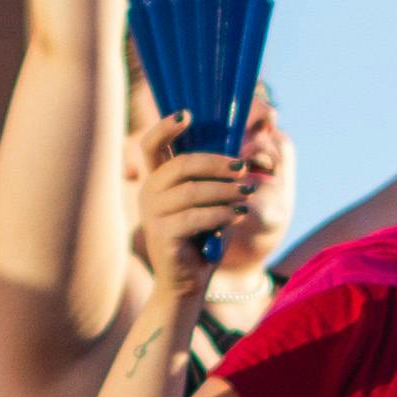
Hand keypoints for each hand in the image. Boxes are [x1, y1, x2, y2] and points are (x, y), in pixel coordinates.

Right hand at [132, 110, 245, 286]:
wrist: (188, 282)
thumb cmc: (203, 236)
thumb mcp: (209, 200)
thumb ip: (214, 176)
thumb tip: (238, 153)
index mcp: (157, 179)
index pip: (151, 144)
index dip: (166, 127)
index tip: (188, 114)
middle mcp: (149, 192)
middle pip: (181, 165)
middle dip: (216, 163)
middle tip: (242, 167)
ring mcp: (153, 214)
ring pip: (192, 191)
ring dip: (225, 191)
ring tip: (247, 193)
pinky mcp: (163, 235)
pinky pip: (196, 217)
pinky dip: (222, 214)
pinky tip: (239, 214)